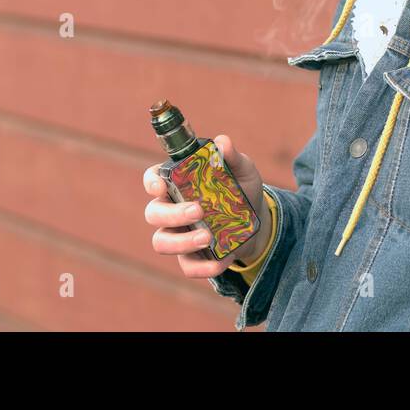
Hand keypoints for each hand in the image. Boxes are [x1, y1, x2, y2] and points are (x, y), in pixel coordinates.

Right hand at [143, 134, 271, 278]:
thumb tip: (223, 143)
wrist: (258, 221)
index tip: (161, 186)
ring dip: (181, 242)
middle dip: (172, 214)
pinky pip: (186, 266)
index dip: (151, 182)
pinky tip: (221, 260)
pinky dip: (202, 266)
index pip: (152, 179)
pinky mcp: (191, 257)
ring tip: (208, 238)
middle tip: (198, 211)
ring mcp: (178, 234)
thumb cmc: (241, 188)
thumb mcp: (243, 170)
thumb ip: (232, 157)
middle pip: (153, 213)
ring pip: (161, 242)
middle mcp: (171, 208)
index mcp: (177, 183)